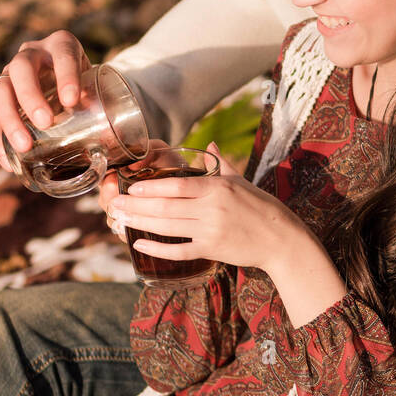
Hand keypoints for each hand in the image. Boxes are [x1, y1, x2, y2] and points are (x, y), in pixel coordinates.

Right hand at [0, 29, 91, 174]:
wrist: (69, 81)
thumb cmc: (88, 85)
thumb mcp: (98, 87)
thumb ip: (104, 108)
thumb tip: (111, 157)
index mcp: (61, 44)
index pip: (63, 55)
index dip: (66, 76)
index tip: (71, 100)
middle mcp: (32, 53)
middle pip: (22, 68)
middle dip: (31, 95)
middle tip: (45, 122)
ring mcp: (10, 72)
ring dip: (9, 120)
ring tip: (24, 147)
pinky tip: (9, 161)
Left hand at [110, 142, 307, 272]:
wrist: (280, 238)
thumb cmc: (260, 206)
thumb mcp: (240, 180)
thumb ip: (220, 163)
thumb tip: (209, 144)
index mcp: (218, 187)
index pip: (178, 186)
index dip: (152, 187)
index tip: (132, 186)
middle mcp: (212, 208)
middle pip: (166, 206)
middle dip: (137, 205)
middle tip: (115, 204)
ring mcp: (211, 230)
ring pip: (168, 227)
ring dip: (141, 223)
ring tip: (121, 219)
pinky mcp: (212, 250)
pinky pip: (180, 250)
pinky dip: (158, 248)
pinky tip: (139, 243)